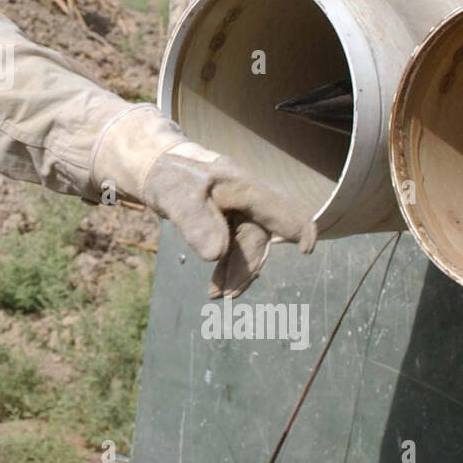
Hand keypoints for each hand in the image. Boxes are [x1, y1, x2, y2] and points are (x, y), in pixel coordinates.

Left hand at [140, 141, 316, 297]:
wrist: (156, 167)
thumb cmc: (170, 175)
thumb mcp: (178, 196)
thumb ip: (197, 222)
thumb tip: (217, 255)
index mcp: (245, 188)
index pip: (281, 209)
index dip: (299, 228)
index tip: (306, 249)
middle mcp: (249, 200)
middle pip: (258, 238)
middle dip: (246, 269)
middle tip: (225, 295)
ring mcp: (239, 211)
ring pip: (246, 246)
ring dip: (235, 272)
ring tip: (216, 295)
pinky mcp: (227, 220)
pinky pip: (235, 246)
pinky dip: (227, 265)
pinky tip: (216, 285)